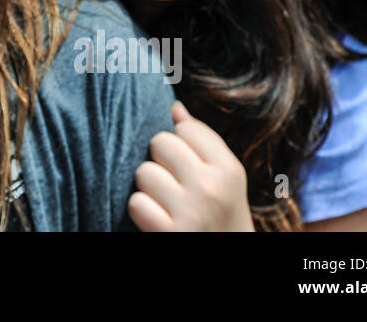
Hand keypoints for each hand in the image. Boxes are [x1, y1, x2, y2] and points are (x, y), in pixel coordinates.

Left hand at [128, 101, 254, 231]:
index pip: (184, 128)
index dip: (180, 144)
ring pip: (144, 171)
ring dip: (149, 187)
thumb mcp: (225, 178)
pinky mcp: (170, 233)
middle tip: (174, 183)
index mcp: (230, 169)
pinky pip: (136, 202)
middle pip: (160, 142)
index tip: (188, 165)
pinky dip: (142, 211)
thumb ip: (203, 141)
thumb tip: (176, 107)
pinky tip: (158, 218)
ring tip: (166, 201)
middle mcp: (212, 188)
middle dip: (161, 161)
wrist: (230, 259)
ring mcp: (191, 211)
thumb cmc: (221, 213)